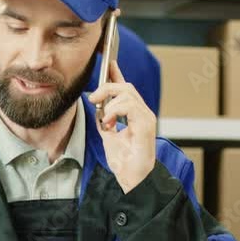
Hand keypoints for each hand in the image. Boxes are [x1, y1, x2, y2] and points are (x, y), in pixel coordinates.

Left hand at [87, 59, 156, 193]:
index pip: (125, 88)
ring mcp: (146, 117)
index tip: (108, 61)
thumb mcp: (109, 136)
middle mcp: (142, 113)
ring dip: (110, 101)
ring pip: (127, 92)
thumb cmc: (125, 161)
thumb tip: (96, 108)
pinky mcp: (146, 124)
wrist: (132, 178)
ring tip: (104, 117)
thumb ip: (105, 121)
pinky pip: (130, 106)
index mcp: (134, 114)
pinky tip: (110, 122)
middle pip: (126, 86)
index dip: (116, 74)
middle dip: (107, 87)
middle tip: (93, 98)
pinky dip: (115, 111)